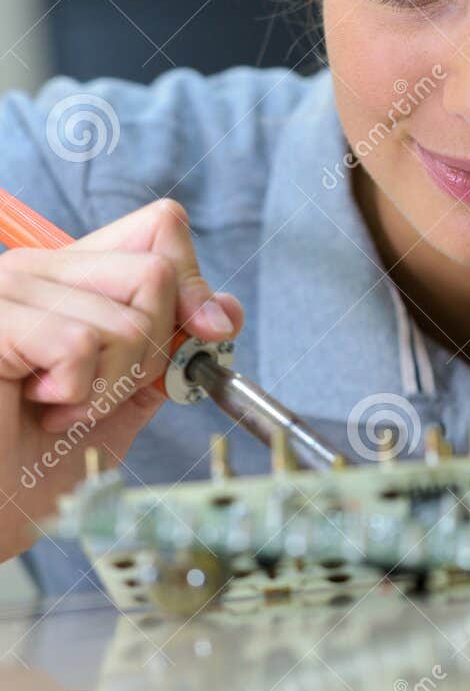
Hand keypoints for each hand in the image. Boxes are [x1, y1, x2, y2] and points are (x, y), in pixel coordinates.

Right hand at [0, 197, 241, 560]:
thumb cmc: (35, 461)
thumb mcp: (123, 398)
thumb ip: (170, 349)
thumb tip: (227, 311)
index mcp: (70, 277)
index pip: (161, 229)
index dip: (193, 284)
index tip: (201, 336)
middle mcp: (37, 269)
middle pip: (156, 273)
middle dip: (150, 354)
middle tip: (97, 392)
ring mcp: (9, 288)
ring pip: (126, 320)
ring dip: (106, 388)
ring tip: (58, 408)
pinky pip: (79, 343)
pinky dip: (74, 394)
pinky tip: (36, 406)